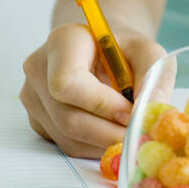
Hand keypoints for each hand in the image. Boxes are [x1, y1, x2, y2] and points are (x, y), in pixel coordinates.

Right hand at [19, 23, 167, 159]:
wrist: (102, 52)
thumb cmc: (124, 51)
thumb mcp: (148, 53)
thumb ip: (154, 77)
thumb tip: (152, 111)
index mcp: (63, 42)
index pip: (67, 82)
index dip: (100, 104)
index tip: (130, 110)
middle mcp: (39, 69)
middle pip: (67, 116)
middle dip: (108, 132)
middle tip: (138, 135)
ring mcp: (34, 97)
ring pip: (67, 136)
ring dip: (104, 142)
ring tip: (129, 131)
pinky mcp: (38, 120)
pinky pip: (66, 144)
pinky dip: (94, 146)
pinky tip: (112, 131)